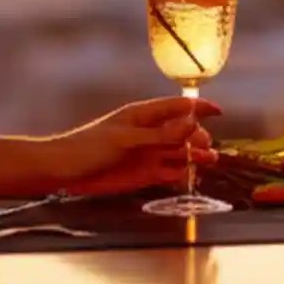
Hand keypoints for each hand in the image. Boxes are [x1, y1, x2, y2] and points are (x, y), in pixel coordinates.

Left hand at [53, 97, 220, 195]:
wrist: (65, 171)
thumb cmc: (89, 146)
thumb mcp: (127, 138)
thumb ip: (160, 134)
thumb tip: (191, 123)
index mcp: (144, 116)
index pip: (178, 107)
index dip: (198, 108)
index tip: (218, 112)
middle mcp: (150, 133)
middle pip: (183, 132)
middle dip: (198, 137)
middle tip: (207, 148)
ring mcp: (148, 154)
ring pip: (179, 153)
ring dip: (194, 156)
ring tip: (209, 161)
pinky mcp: (144, 174)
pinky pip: (169, 172)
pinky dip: (181, 174)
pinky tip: (190, 176)